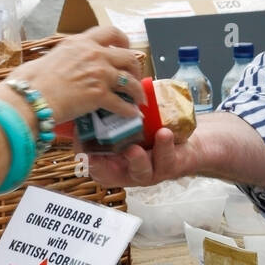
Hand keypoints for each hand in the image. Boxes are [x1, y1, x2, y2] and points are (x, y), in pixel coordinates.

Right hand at [10, 27, 145, 125]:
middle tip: (134, 77)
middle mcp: (93, 54)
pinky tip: (131, 114)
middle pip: (128, 56)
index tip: (126, 48)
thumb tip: (61, 65)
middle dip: (135, 68)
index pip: (110, 32)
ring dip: (137, 90)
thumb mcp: (50, 58)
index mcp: (80, 42)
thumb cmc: (30, 81)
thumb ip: (64, 57)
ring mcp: (98, 73)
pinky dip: (129, 110)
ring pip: (130, 80)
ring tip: (138, 99)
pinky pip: (122, 103)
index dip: (124, 40)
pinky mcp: (99, 94)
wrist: (28, 97)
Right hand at [86, 112, 264, 190]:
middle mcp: (127, 169)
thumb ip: (107, 112)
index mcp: (113, 160)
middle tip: (98, 157)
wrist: (183, 136)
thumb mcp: (126, 121)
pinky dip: (164, 146)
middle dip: (104, 167)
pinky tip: (164, 133)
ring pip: (140, 172)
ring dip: (136, 160)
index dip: (84, 156)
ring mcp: (149, 171)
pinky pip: (166, 160)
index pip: (93, 163)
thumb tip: (84, 90)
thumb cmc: (147, 129)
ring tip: (134, 148)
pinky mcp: (169, 166)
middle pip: (110, 174)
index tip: (80, 144)